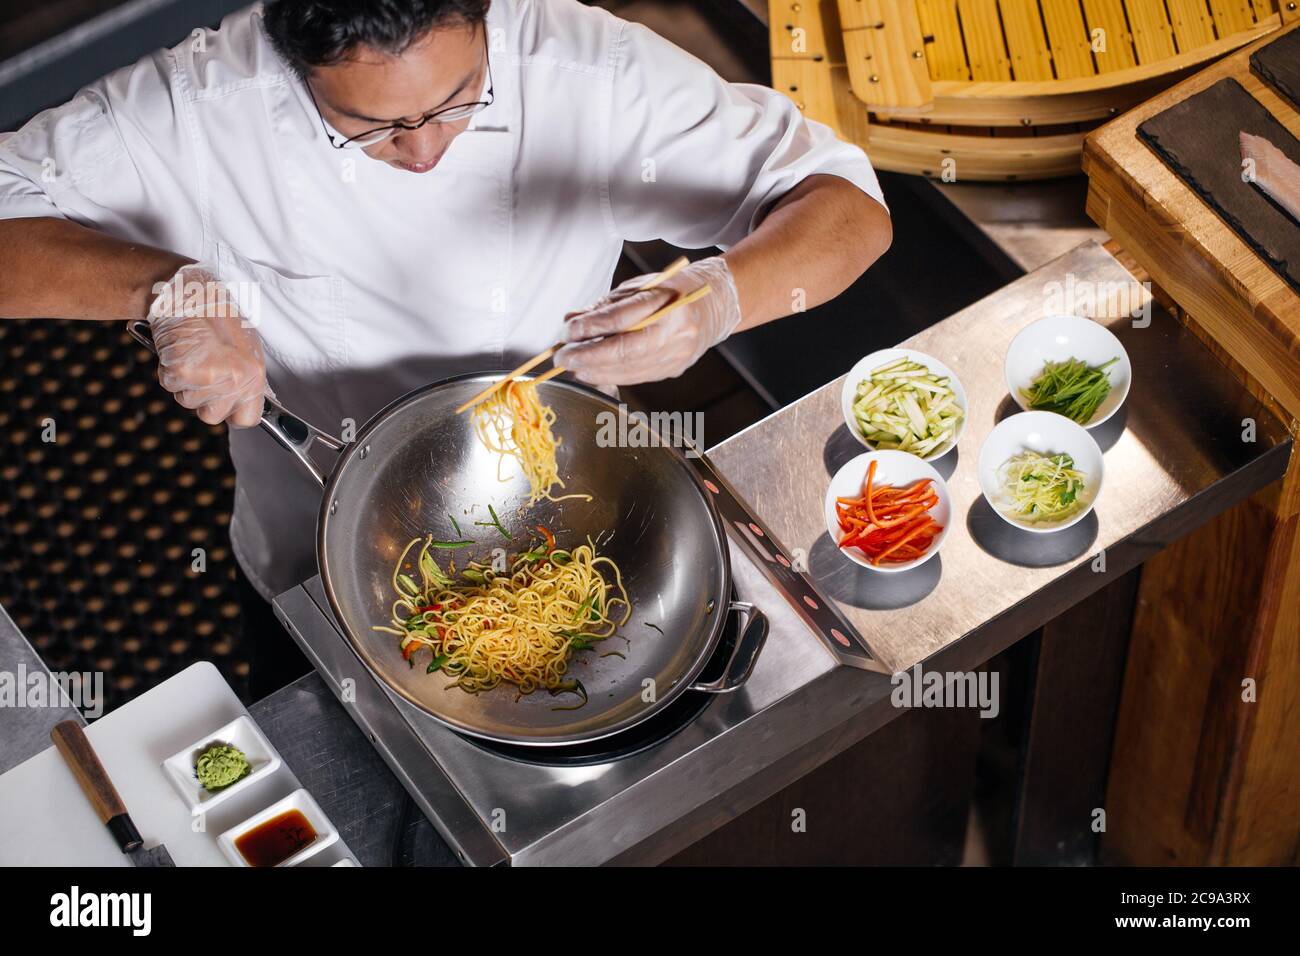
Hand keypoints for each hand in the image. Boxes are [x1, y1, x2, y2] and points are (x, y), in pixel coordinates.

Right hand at [147, 264, 266, 427]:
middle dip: (204, 398)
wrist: (190, 291)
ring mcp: (210, 379)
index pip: (247, 419)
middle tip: (203, 369)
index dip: (232, 412)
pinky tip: (178, 350)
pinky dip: (168, 370)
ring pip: (189, 402)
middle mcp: (236, 381)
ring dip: (185, 383)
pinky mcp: (183, 372)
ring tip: (192, 353)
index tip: (224, 399)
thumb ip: (245, 380)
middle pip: (213, 416)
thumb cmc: (217, 315)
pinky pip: (171, 386)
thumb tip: (241, 402)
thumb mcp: (245, 350)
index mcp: (255, 375)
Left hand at [554, 256, 741, 385]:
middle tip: (563, 357)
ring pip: (628, 369)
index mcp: (667, 303)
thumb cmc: (674, 290)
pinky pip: (637, 377)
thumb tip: (572, 321)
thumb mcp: (639, 287)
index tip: (567, 331)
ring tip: (574, 366)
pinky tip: (594, 372)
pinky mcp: (674, 369)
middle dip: (587, 357)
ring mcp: (677, 354)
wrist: (715, 304)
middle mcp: (675, 332)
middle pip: (622, 351)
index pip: (621, 319)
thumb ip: (605, 306)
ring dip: (595, 370)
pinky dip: (612, 375)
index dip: (590, 328)